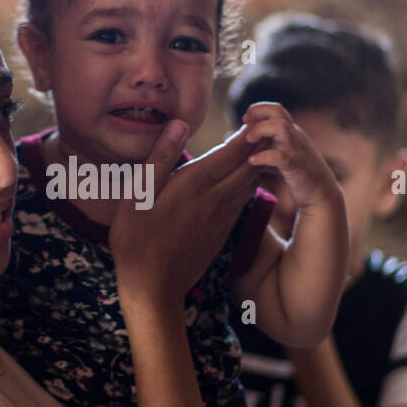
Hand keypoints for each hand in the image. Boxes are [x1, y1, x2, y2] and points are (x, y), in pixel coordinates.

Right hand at [110, 121, 259, 303]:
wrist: (154, 288)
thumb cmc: (137, 239)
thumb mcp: (138, 195)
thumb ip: (161, 157)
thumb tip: (179, 123)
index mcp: (195, 184)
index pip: (231, 152)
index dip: (246, 134)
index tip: (257, 118)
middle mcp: (215, 199)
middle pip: (247, 166)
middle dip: (260, 146)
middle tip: (270, 127)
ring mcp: (221, 218)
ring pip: (249, 185)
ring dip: (258, 165)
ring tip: (264, 148)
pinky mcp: (221, 233)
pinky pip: (242, 202)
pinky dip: (250, 185)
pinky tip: (248, 181)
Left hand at [240, 102, 341, 210]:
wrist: (322, 195)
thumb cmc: (299, 176)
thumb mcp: (284, 155)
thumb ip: (267, 146)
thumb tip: (240, 140)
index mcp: (292, 133)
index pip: (276, 109)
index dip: (259, 109)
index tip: (246, 118)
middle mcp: (295, 137)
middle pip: (278, 111)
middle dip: (258, 112)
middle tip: (245, 123)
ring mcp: (297, 151)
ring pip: (281, 127)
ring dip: (261, 130)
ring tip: (249, 140)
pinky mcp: (296, 167)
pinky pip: (280, 156)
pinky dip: (264, 156)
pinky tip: (253, 161)